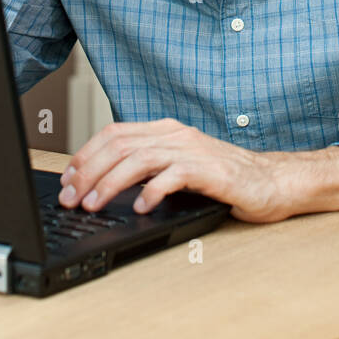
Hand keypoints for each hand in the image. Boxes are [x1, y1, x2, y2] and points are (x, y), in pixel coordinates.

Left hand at [57, 118, 296, 223]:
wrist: (271, 182)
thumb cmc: (223, 178)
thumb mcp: (178, 167)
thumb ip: (148, 167)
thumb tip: (102, 183)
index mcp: (165, 130)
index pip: (114, 133)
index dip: (85, 154)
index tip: (67, 179)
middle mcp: (175, 135)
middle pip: (119, 145)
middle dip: (88, 172)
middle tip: (71, 197)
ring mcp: (192, 150)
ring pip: (138, 159)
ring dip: (109, 183)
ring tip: (93, 204)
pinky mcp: (209, 170)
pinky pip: (172, 176)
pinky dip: (151, 191)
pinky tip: (140, 208)